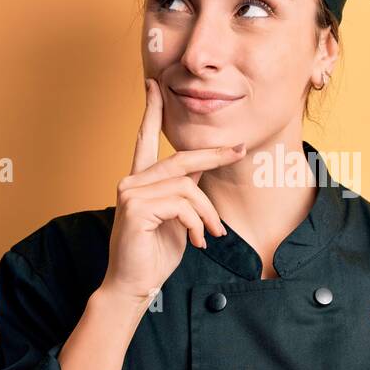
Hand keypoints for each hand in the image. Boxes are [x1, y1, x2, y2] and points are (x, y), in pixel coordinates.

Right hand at [100, 77, 245, 305]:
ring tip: (210, 235)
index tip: (153, 84)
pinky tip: (195, 240)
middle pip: (181, 159)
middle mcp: (131, 180)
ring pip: (188, 186)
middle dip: (214, 155)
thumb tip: (203, 171)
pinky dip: (196, 223)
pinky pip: (182, 204)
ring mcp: (130, 192)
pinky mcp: (135, 208)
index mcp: (140, 180)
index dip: (152, 111)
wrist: (134, 286)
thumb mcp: (178, 218)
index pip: (145, 138)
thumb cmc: (154, 254)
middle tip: (239, 149)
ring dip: (207, 213)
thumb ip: (185, 192)